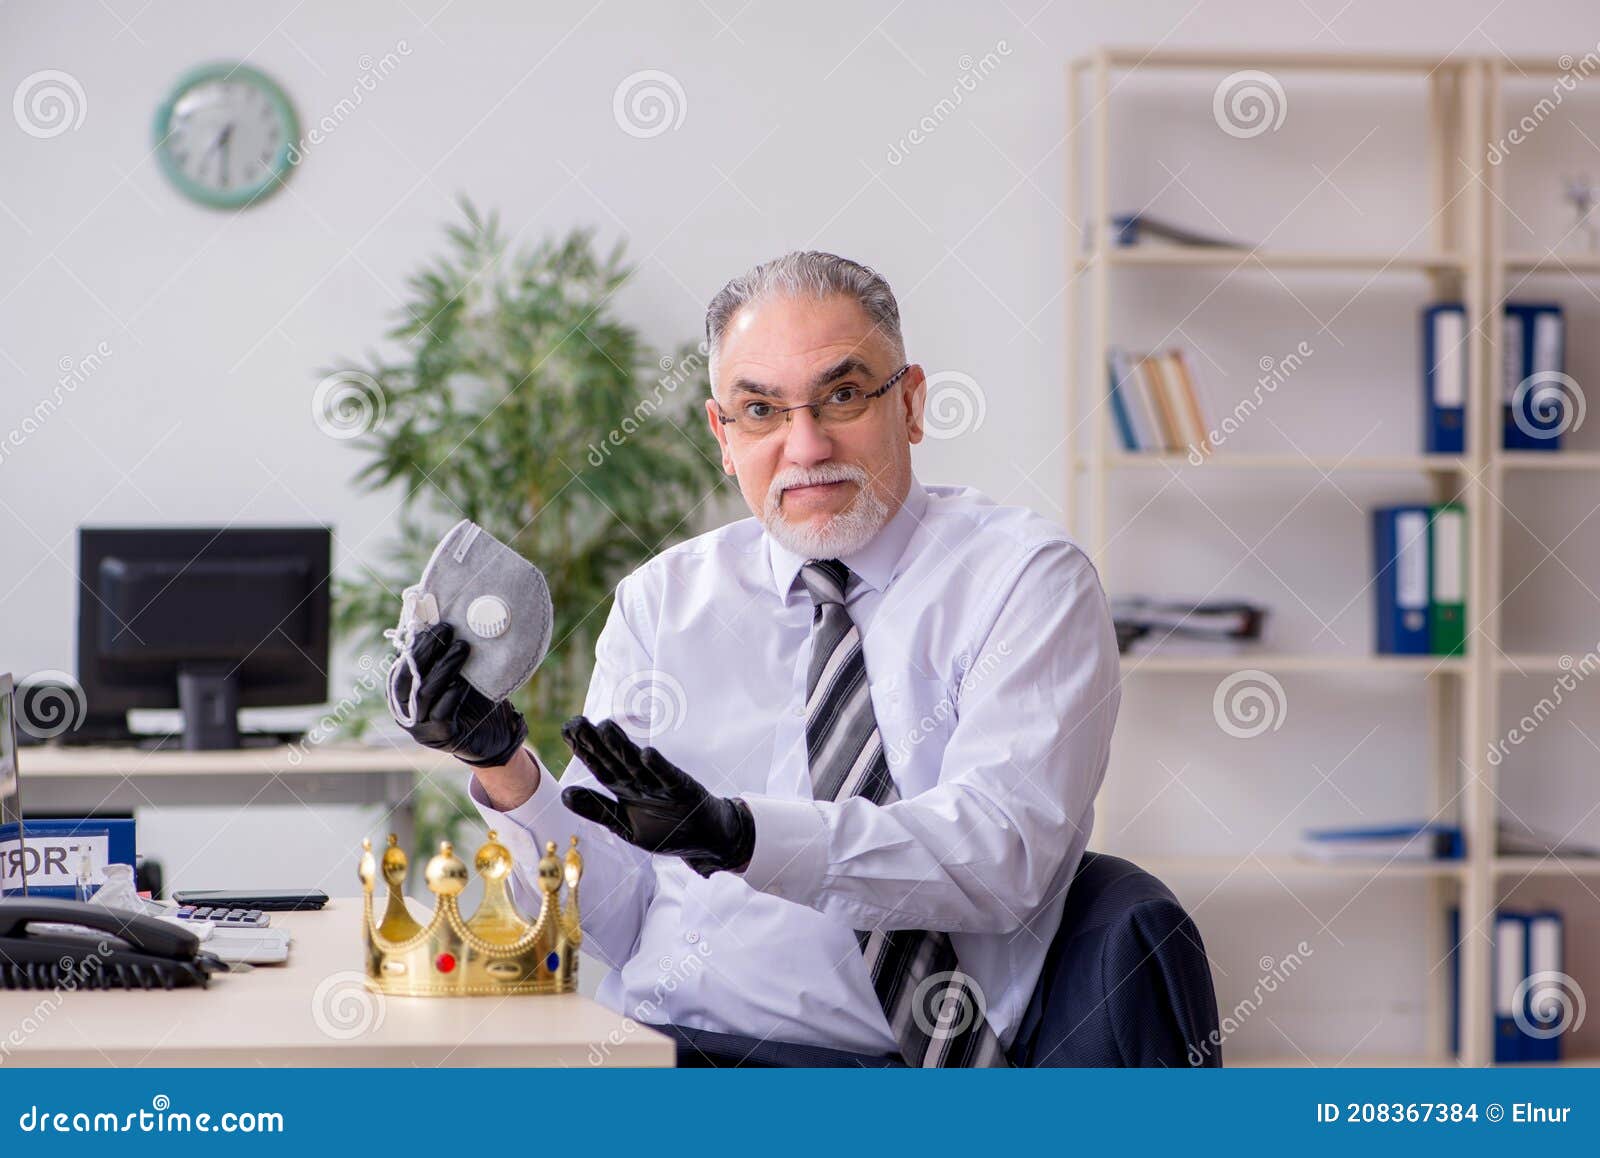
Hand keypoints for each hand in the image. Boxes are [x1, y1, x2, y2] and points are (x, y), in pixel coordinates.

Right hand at [390, 622, 527, 768]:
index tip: (433, 623)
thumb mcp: (454, 673)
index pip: (400, 665)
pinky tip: (463, 682)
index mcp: (402, 693)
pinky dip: (452, 694)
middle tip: (448, 629)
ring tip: (463, 648)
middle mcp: (404, 710)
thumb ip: (441, 656)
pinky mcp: (439, 737)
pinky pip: (441, 714)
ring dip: (444, 667)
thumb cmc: (471, 698)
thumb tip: (439, 619)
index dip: (414, 644)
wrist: (494, 734)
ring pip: (424, 693)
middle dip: (427, 650)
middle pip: (407, 677)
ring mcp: (419, 727)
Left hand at [559, 716, 754, 877]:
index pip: (600, 766)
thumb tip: (565, 795)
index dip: (583, 749)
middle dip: (595, 742)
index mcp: (625, 790)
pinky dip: (658, 767)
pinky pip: (669, 778)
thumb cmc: (667, 830)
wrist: (708, 838)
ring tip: (606, 727)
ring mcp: (662, 786)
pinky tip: (647, 754)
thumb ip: (598, 810)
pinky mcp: (684, 790)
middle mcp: (640, 783)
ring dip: (622, 747)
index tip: (566, 730)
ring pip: (637, 765)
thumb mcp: (626, 827)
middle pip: (615, 760)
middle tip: (577, 721)